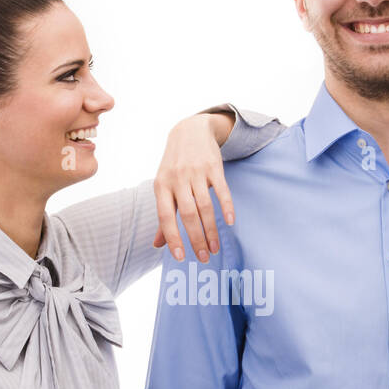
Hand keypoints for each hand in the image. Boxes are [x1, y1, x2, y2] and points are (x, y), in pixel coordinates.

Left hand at [152, 111, 236, 262]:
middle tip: (204, 257)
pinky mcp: (213, 166)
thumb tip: (157, 245)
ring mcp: (196, 172)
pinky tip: (231, 222)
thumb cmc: (174, 166)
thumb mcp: (164, 186)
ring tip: (215, 247)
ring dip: (211, 229)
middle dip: (196, 238)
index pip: (165, 216)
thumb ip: (164, 216)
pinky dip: (227, 206)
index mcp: (161, 186)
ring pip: (205, 206)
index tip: (180, 257)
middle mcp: (177, 179)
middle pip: (188, 214)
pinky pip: (221, 190)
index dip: (172, 237)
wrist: (189, 131)